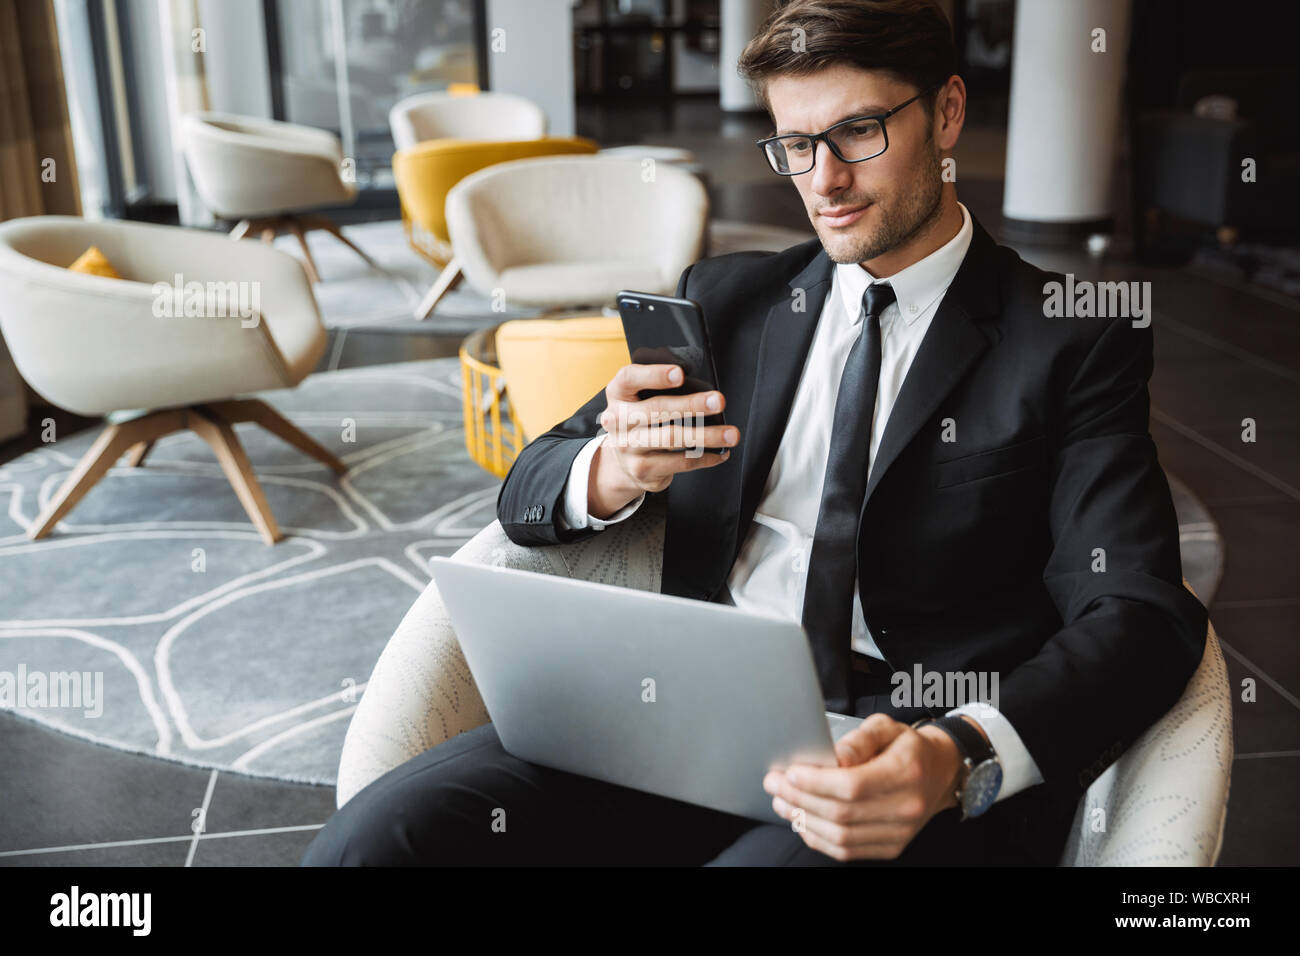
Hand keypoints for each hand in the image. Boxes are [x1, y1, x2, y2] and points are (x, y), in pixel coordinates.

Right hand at [588, 363, 739, 517]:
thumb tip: (703, 390)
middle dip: (692, 404)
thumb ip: (658, 391)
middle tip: (719, 401)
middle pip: (656, 409)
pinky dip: (704, 458)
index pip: (629, 378)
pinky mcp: (642, 470)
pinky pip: (679, 463)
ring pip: (671, 438)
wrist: (622, 461)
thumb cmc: (640, 420)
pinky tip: (720, 453)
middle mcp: (617, 420)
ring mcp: (628, 447)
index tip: (680, 374)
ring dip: (706, 436)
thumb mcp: (639, 400)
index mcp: (618, 394)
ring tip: (731, 434)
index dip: (654, 375)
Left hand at [761, 713, 965, 861]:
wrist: (941, 772)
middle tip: (774, 784)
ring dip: (804, 820)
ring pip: (842, 836)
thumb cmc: (908, 747)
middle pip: (842, 813)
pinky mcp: (892, 846)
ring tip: (782, 802)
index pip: (852, 785)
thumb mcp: (886, 728)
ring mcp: (900, 832)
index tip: (789, 773)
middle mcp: (906, 807)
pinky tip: (802, 821)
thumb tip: (834, 757)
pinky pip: (849, 850)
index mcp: (906, 772)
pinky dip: (819, 838)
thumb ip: (859, 740)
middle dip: (800, 799)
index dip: (815, 782)